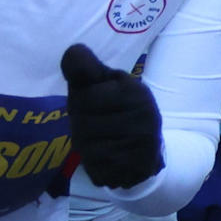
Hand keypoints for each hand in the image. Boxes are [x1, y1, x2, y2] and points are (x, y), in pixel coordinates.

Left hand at [61, 42, 164, 191]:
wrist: (148, 147)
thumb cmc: (122, 108)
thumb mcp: (110, 83)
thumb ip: (87, 70)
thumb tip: (72, 50)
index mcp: (135, 92)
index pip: (83, 96)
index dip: (81, 98)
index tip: (96, 97)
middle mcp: (141, 117)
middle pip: (81, 122)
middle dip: (81, 121)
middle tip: (98, 120)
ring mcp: (138, 146)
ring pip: (85, 145)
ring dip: (86, 143)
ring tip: (102, 138)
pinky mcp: (133, 169)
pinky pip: (95, 167)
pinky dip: (94, 163)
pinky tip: (106, 156)